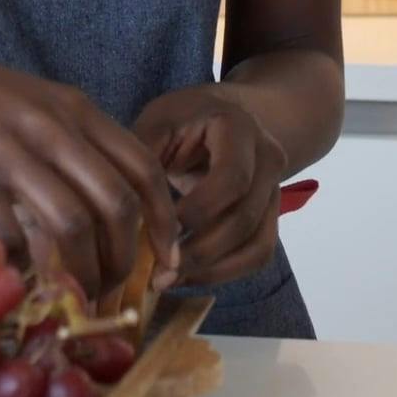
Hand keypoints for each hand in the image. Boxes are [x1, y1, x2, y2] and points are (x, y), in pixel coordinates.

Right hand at [0, 32, 180, 299]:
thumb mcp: (33, 103)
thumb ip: (70, 145)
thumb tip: (106, 212)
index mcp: (73, 108)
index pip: (143, 168)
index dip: (164, 222)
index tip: (166, 260)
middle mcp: (50, 126)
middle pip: (116, 204)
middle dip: (125, 260)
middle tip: (115, 290)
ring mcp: (9, 149)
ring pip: (71, 224)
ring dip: (82, 273)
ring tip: (76, 297)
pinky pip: (10, 234)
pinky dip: (23, 267)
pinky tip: (19, 278)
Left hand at [133, 85, 286, 287]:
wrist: (221, 115)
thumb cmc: (181, 119)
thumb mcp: (157, 123)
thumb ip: (143, 159)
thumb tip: (121, 210)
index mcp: (238, 128)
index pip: (231, 179)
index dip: (198, 211)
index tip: (158, 231)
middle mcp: (267, 158)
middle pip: (244, 218)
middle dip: (199, 251)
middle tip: (158, 273)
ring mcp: (275, 189)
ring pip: (256, 244)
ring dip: (211, 270)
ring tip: (168, 281)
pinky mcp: (270, 215)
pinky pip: (258, 254)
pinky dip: (225, 272)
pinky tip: (188, 276)